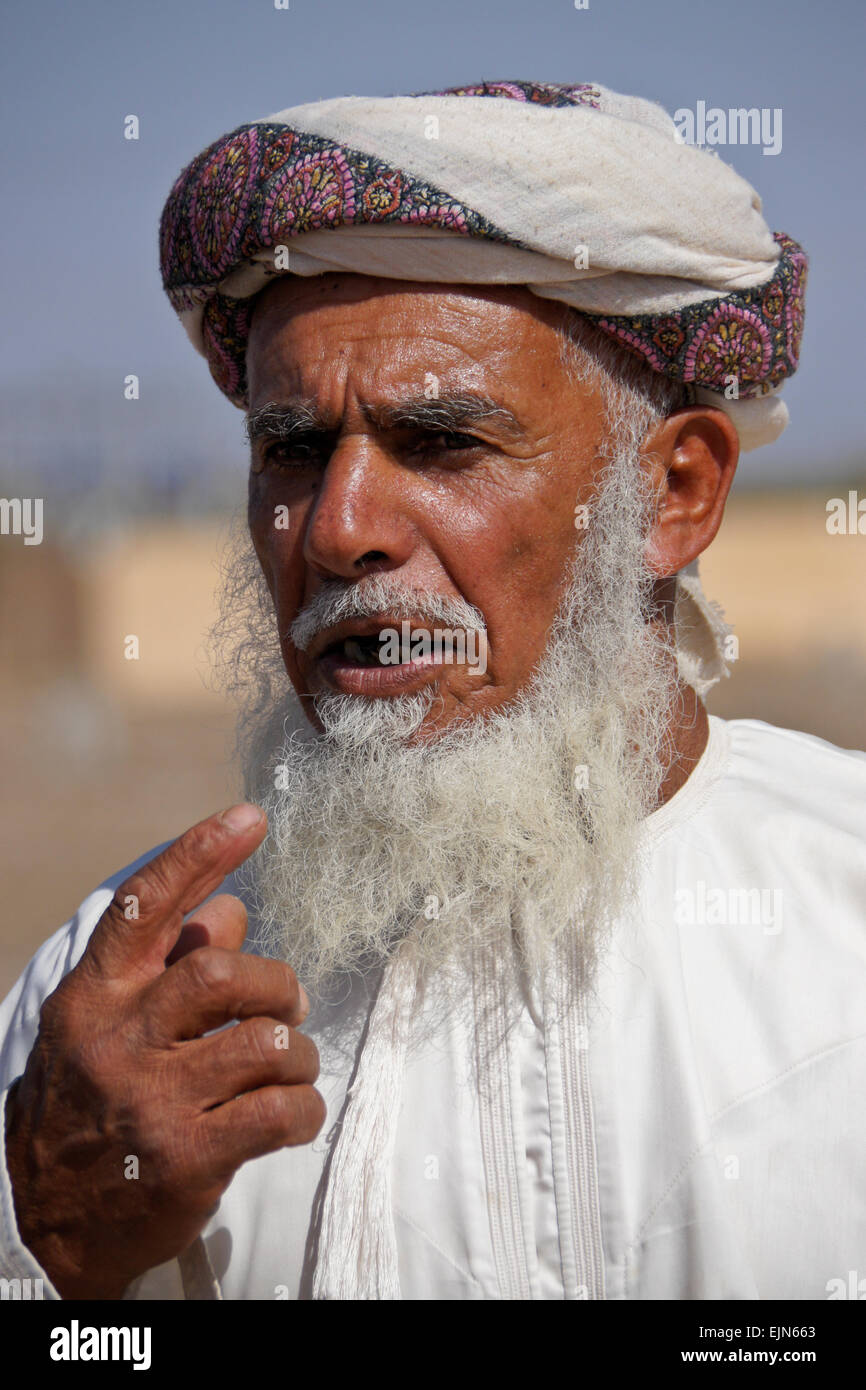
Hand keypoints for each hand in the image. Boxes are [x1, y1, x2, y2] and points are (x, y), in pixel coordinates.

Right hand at [4, 804, 324, 1298]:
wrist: (46, 1222)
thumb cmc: (90, 1103)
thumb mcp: (105, 1026)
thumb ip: (165, 965)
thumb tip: (231, 908)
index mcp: (93, 998)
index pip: (143, 907)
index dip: (199, 854)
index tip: (250, 817)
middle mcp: (118, 1040)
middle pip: (220, 973)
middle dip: (276, 983)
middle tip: (287, 1006)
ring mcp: (151, 1101)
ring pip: (264, 1043)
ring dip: (298, 1053)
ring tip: (291, 1067)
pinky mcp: (188, 1158)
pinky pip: (280, 1112)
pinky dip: (306, 1109)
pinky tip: (294, 1114)